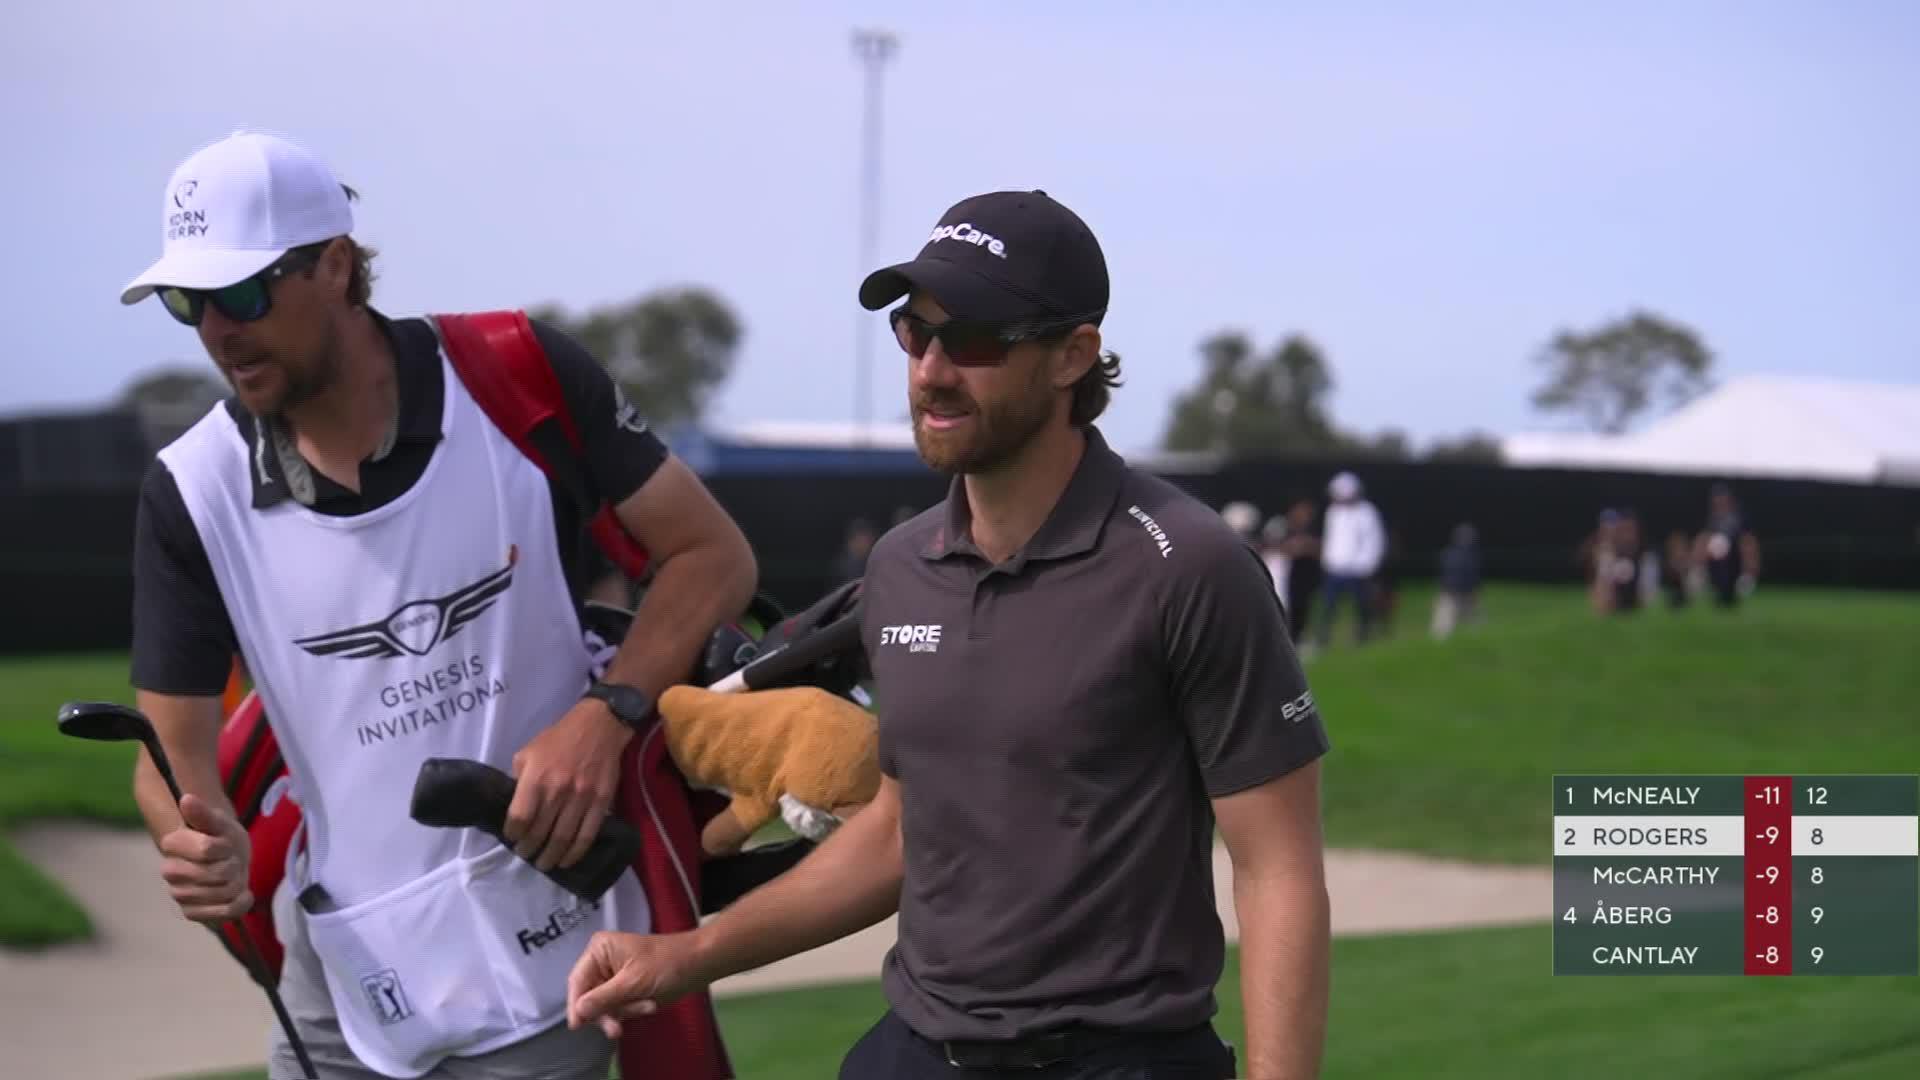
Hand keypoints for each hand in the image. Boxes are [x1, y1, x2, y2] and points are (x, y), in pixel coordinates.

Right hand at [158, 793, 251, 924]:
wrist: (224, 858)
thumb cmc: (221, 836)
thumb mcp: (218, 822)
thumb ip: (203, 813)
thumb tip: (186, 798)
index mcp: (173, 844)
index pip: (208, 849)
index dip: (225, 846)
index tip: (225, 843)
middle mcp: (171, 871)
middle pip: (219, 874)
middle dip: (234, 865)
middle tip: (230, 860)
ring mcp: (179, 894)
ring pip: (223, 894)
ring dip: (238, 883)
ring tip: (232, 875)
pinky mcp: (191, 912)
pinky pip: (222, 914)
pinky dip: (239, 903)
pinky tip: (240, 893)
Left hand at [506, 698, 632, 871]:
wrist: (599, 726)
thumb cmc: (559, 738)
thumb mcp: (528, 751)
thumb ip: (520, 778)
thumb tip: (515, 803)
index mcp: (536, 778)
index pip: (519, 818)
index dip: (513, 834)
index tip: (513, 839)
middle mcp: (557, 791)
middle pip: (540, 832)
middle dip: (529, 849)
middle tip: (526, 856)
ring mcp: (582, 798)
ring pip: (563, 838)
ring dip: (551, 857)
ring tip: (544, 864)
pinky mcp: (601, 802)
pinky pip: (587, 834)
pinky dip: (576, 852)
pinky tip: (567, 860)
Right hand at [566, 930, 709, 1039]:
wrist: (699, 963)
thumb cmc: (669, 963)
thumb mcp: (634, 982)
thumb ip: (603, 998)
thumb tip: (577, 1011)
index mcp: (600, 949)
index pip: (577, 981)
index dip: (576, 1005)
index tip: (578, 1025)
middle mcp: (602, 961)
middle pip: (588, 997)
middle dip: (607, 1011)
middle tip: (617, 1028)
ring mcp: (613, 976)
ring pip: (603, 1006)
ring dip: (624, 1011)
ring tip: (647, 1006)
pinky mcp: (625, 989)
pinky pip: (618, 1008)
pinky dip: (631, 1010)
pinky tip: (649, 1005)